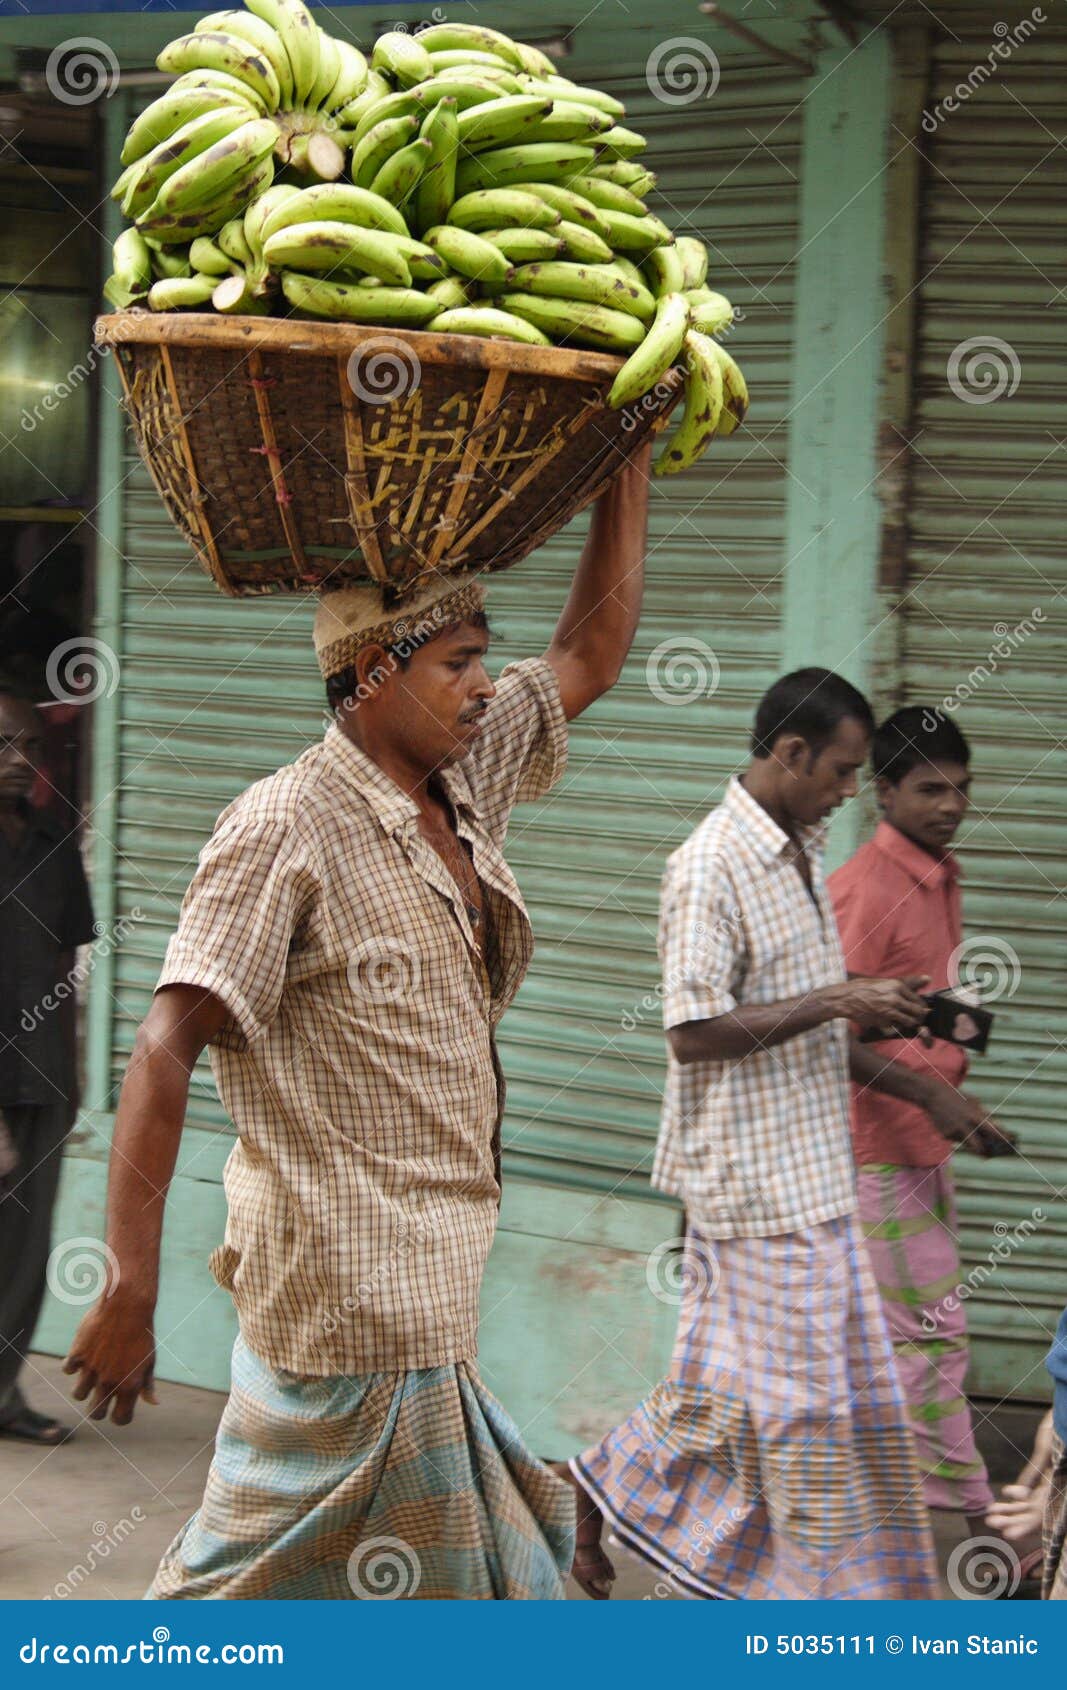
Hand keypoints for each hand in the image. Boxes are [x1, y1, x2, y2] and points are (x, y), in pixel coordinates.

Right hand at [63, 1291, 156, 1425]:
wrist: (128, 1305)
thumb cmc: (141, 1334)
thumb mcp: (149, 1360)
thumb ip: (147, 1385)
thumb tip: (154, 1403)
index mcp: (130, 1386)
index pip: (120, 1419)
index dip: (119, 1415)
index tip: (119, 1407)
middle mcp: (109, 1381)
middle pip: (95, 1413)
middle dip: (98, 1407)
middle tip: (100, 1394)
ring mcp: (92, 1369)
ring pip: (78, 1395)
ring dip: (84, 1387)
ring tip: (92, 1371)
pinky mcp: (78, 1354)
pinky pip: (68, 1369)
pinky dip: (73, 1364)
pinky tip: (83, 1354)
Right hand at [828, 974, 929, 1034]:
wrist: (846, 999)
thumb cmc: (863, 989)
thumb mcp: (885, 982)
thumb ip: (907, 982)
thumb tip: (929, 979)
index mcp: (897, 986)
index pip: (918, 1000)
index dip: (921, 1007)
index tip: (920, 1010)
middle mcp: (895, 998)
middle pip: (918, 1012)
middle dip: (919, 1017)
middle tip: (915, 1018)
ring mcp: (889, 1011)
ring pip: (910, 1021)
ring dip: (909, 1023)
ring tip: (904, 1021)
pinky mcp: (883, 1021)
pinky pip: (896, 1026)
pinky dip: (895, 1026)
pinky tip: (888, 1021)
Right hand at [921, 1080, 1016, 1156]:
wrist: (933, 1095)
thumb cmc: (957, 1098)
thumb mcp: (973, 1103)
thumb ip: (983, 1117)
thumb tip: (993, 1131)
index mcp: (974, 1117)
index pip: (992, 1132)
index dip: (1003, 1139)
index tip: (1011, 1143)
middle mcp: (965, 1126)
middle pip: (979, 1148)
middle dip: (986, 1153)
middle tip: (991, 1155)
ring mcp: (954, 1132)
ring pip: (967, 1144)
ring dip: (972, 1144)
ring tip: (975, 1142)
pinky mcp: (945, 1135)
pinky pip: (956, 1139)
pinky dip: (957, 1134)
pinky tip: (952, 1124)